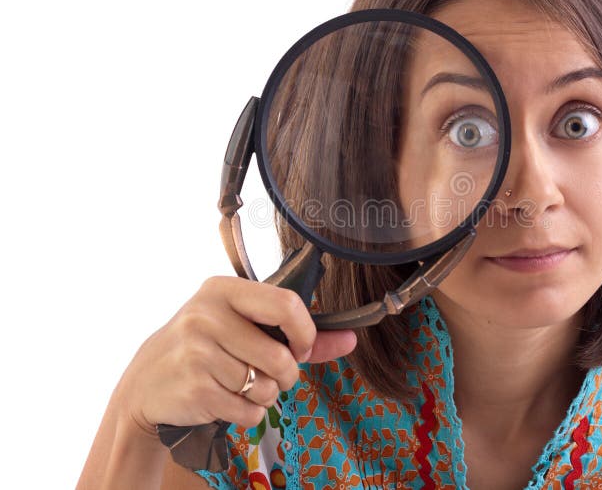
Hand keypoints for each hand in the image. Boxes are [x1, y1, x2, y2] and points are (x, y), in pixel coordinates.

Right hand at [114, 275, 356, 435]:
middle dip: (286, 375)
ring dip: (265, 396)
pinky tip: (228, 401)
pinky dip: (249, 414)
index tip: (299, 348)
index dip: (305, 333)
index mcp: (224, 290)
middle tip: (272, 376)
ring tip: (243, 386)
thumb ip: (300, 334)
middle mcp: (206, 315)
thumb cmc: (207, 347)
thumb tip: (352, 339)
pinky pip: (248, 412)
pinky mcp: (193, 388)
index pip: (286, 304)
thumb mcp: (244, 328)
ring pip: (265, 387)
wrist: (147, 382)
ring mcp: (196, 352)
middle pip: (280, 355)